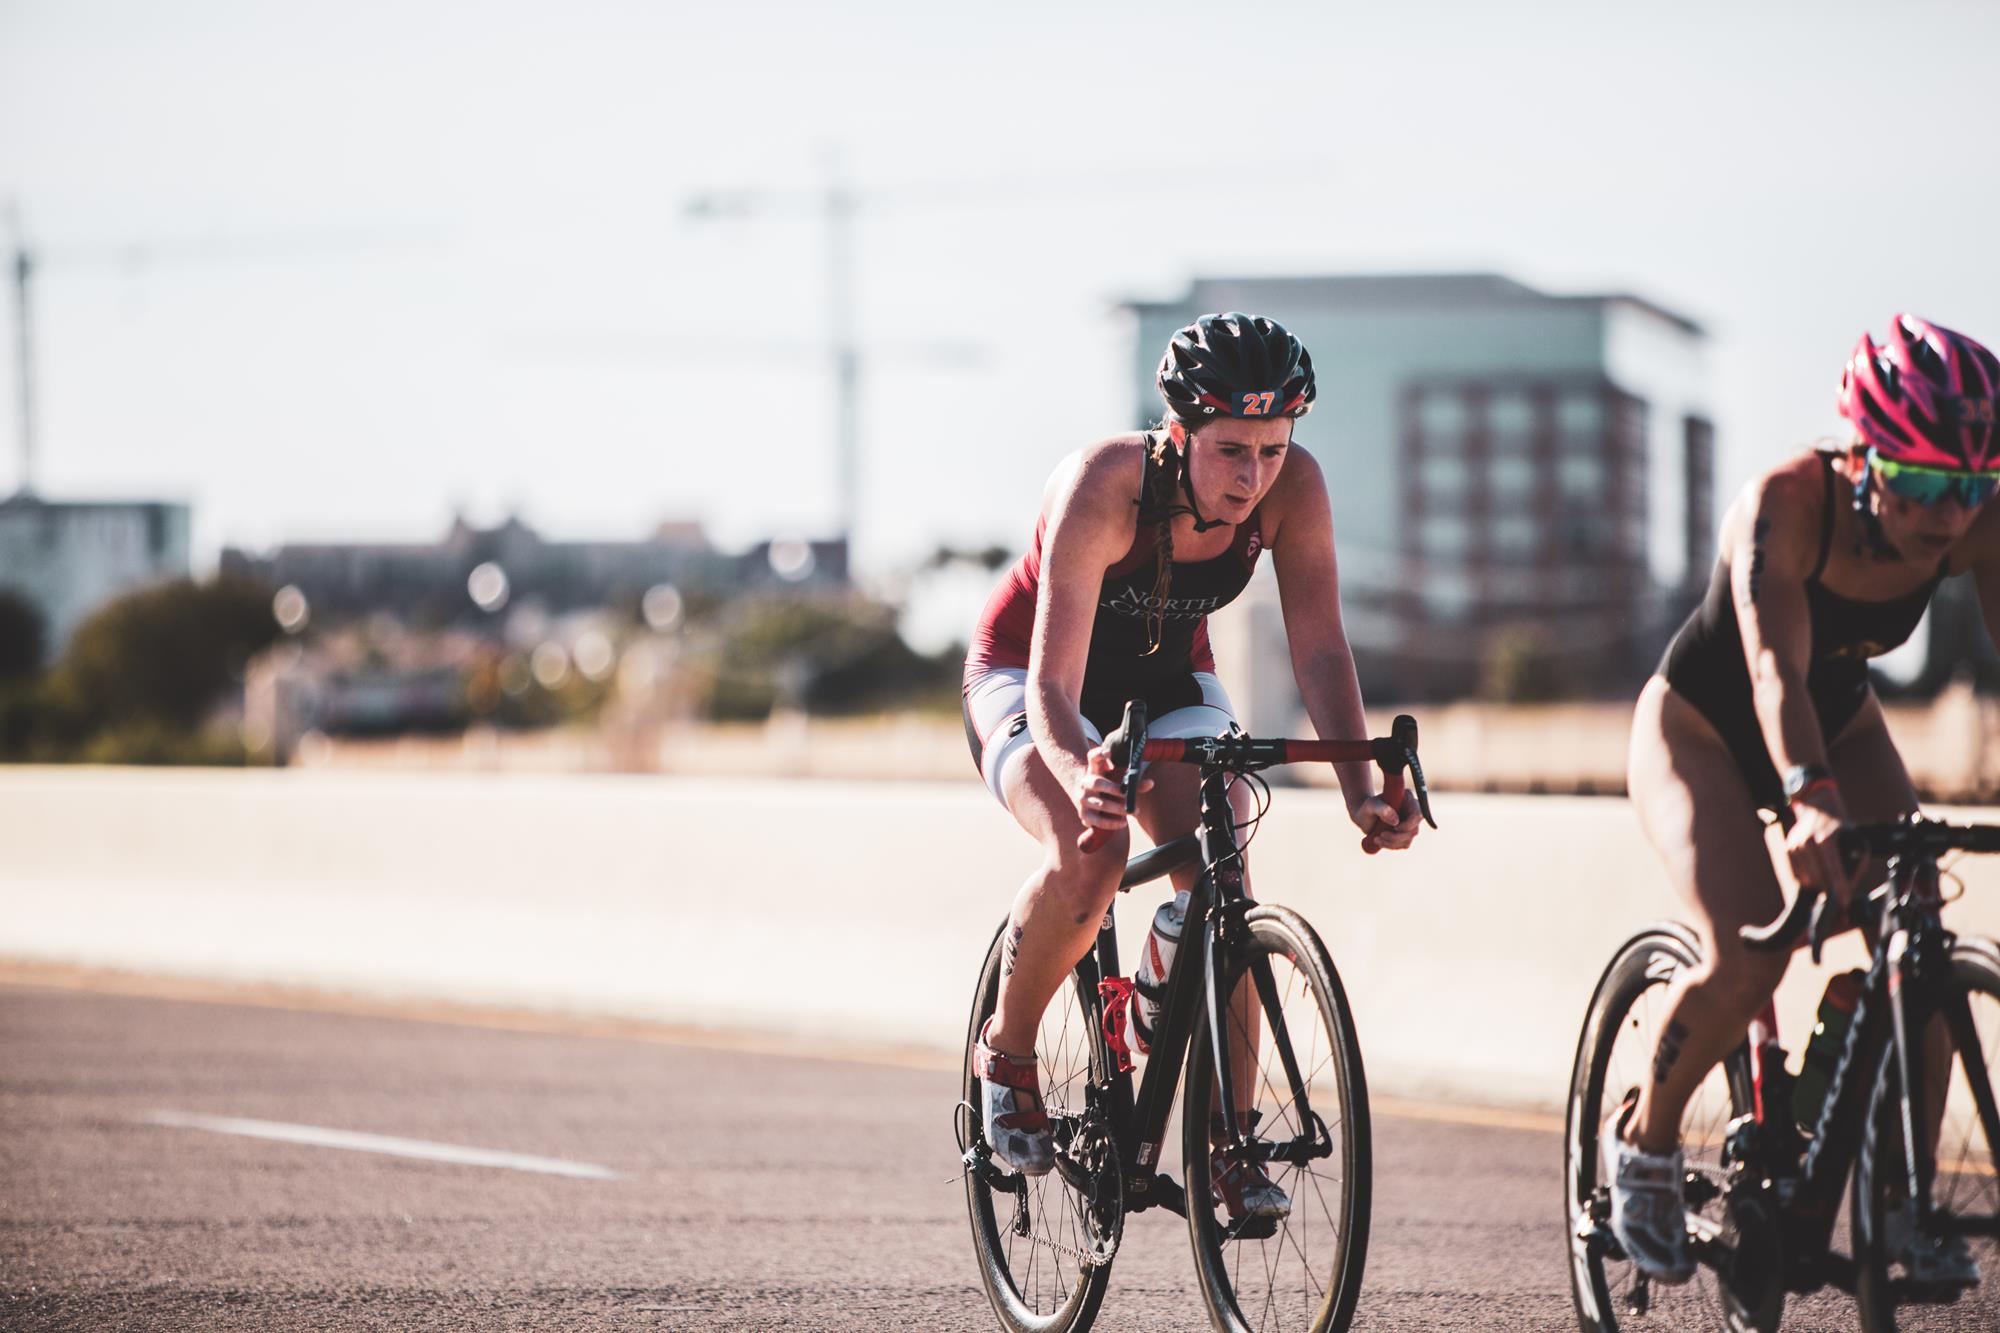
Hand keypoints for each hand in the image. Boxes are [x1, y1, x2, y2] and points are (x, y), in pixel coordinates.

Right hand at [1073, 740, 1152, 850]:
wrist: (1087, 801)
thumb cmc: (1108, 788)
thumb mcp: (1117, 781)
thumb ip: (1134, 782)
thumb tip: (1151, 783)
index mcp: (1094, 770)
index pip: (1093, 757)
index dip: (1099, 753)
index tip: (1108, 752)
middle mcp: (1086, 782)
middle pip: (1097, 783)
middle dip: (1114, 789)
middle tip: (1128, 794)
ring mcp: (1083, 799)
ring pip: (1100, 804)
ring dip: (1117, 808)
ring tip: (1133, 811)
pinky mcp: (1083, 814)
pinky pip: (1097, 820)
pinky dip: (1111, 823)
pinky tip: (1123, 822)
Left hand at [1353, 790, 1419, 854]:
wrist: (1364, 816)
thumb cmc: (1368, 807)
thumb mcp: (1371, 805)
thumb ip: (1382, 809)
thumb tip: (1396, 821)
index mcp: (1407, 799)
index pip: (1418, 814)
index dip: (1409, 824)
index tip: (1395, 827)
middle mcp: (1412, 812)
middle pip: (1414, 830)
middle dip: (1397, 836)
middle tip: (1381, 835)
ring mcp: (1410, 824)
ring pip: (1409, 839)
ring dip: (1392, 842)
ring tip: (1377, 839)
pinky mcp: (1406, 835)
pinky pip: (1404, 844)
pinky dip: (1391, 845)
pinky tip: (1379, 841)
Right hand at [1784, 791, 1851, 908]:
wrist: (1818, 807)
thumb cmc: (1840, 828)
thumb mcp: (1856, 841)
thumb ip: (1856, 865)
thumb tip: (1849, 888)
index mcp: (1826, 840)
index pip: (1834, 872)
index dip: (1840, 889)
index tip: (1845, 902)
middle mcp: (1808, 843)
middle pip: (1819, 879)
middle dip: (1831, 890)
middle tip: (1840, 895)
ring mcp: (1795, 846)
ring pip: (1807, 880)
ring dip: (1820, 885)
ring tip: (1829, 881)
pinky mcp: (1788, 849)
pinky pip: (1798, 875)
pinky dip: (1808, 879)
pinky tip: (1817, 873)